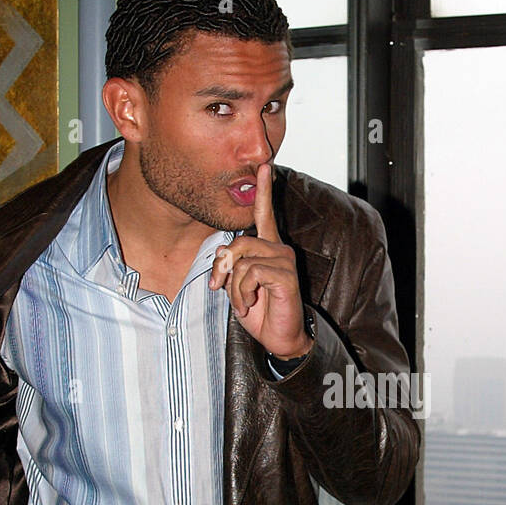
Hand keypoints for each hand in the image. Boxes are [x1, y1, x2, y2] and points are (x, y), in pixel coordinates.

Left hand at [208, 162, 313, 359]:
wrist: (279, 338)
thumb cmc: (260, 311)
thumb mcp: (237, 285)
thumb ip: (230, 264)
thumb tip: (223, 252)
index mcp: (268, 249)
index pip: (265, 214)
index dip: (264, 191)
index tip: (265, 166)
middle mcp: (279, 250)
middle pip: (238, 242)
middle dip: (222, 268)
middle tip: (219, 288)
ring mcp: (284, 262)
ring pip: (242, 261)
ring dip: (233, 287)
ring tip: (243, 302)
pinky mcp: (286, 276)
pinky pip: (251, 273)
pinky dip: (243, 292)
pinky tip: (251, 304)